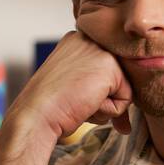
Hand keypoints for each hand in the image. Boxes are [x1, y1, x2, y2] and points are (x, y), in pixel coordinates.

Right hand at [0, 30, 132, 164]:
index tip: (74, 96)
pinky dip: (108, 110)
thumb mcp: (76, 91)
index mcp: (77, 41)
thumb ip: (101, 94)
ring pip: (123, 89)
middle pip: (118, 78)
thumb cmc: (51, 108)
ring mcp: (100, 50)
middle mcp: (89, 39)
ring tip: (78, 100)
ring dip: (104, 106)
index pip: (107, 69)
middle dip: (103, 101)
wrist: (37, 115)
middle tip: (74, 101)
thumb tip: (127, 125)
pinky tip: (85, 103)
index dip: (98, 92)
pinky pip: (126, 99)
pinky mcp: (110, 66)